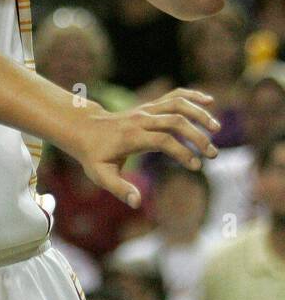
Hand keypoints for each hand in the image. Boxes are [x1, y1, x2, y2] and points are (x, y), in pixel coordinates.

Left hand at [59, 89, 219, 207]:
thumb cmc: (94, 156)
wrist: (84, 129)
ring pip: (177, 103)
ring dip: (199, 114)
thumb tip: (137, 203)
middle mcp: (141, 119)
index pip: (162, 140)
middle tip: (212, 154)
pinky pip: (174, 95)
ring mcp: (146, 109)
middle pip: (175, 120)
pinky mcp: (150, 106)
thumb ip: (119, 189)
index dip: (181, 152)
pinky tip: (209, 101)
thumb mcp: (101, 175)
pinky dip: (192, 95)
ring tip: (216, 129)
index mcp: (131, 137)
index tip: (196, 166)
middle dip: (197, 136)